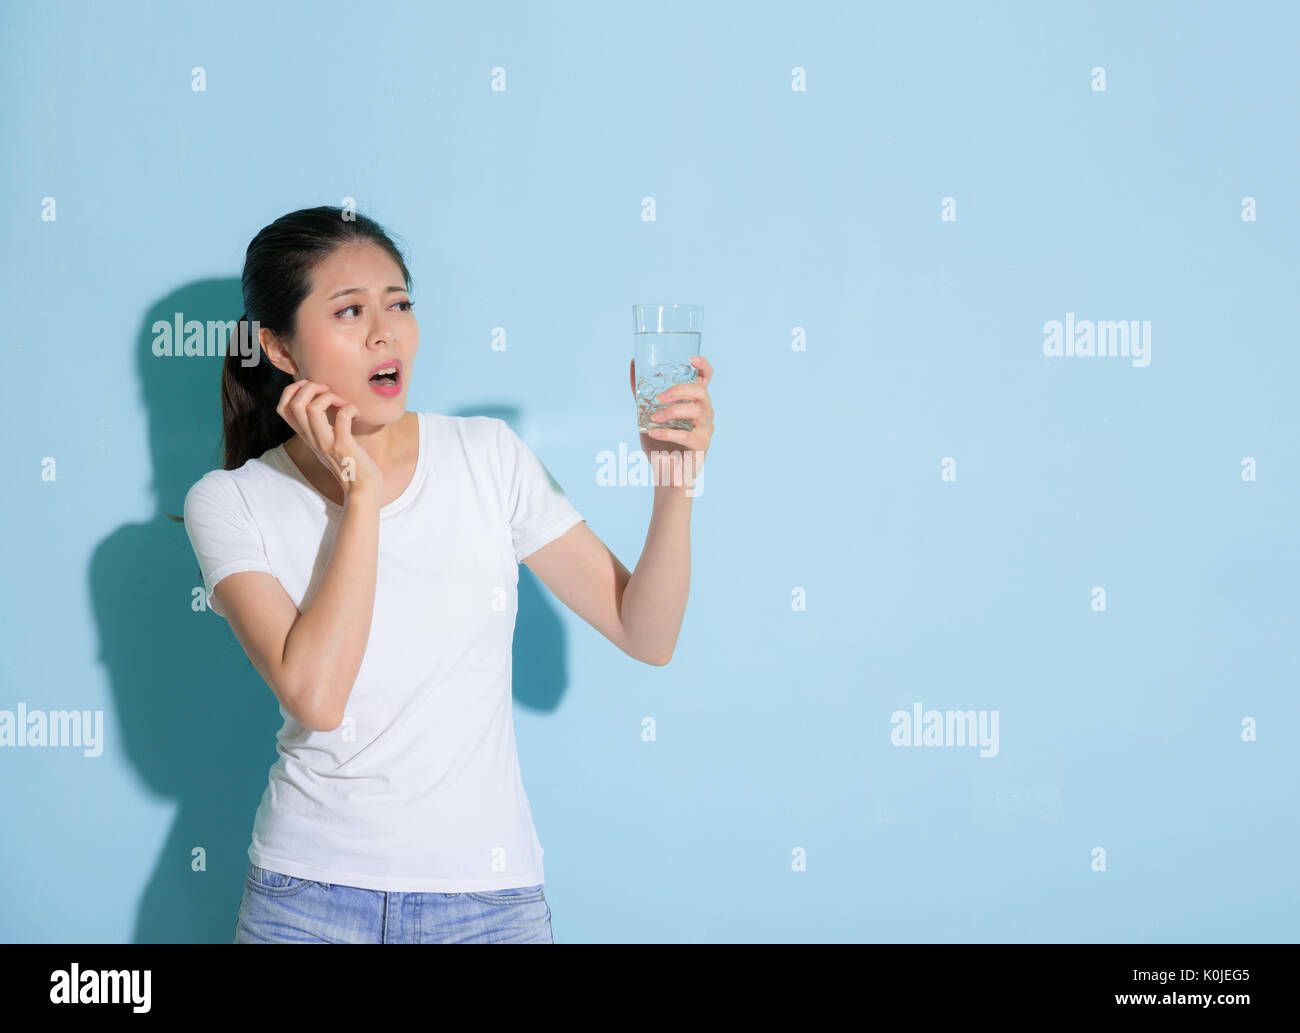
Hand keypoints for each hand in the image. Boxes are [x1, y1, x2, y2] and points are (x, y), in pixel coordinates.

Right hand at [276, 381, 381, 497]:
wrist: (361, 489)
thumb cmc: (349, 462)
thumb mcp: (326, 442)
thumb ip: (320, 425)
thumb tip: (322, 400)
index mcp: (306, 435)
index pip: (282, 408)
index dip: (292, 390)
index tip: (313, 388)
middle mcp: (312, 438)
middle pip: (294, 404)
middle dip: (310, 387)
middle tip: (329, 391)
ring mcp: (326, 443)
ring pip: (312, 409)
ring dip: (329, 397)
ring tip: (342, 402)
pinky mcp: (344, 446)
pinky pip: (342, 417)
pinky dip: (350, 408)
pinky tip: (357, 414)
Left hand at [629, 355, 714, 490]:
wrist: (666, 474)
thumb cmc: (661, 443)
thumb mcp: (648, 414)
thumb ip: (642, 392)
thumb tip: (633, 364)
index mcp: (695, 402)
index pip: (706, 378)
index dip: (702, 365)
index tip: (689, 359)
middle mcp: (705, 413)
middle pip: (701, 392)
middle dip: (679, 391)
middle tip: (659, 398)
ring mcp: (706, 430)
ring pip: (696, 411)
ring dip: (672, 412)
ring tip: (654, 418)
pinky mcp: (702, 446)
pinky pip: (687, 435)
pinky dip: (667, 433)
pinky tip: (653, 433)